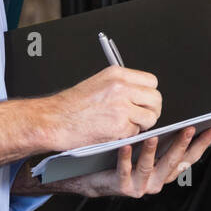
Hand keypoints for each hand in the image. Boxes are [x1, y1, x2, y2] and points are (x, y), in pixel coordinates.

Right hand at [45, 66, 161, 150]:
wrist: (54, 120)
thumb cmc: (72, 106)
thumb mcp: (98, 83)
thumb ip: (121, 85)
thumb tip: (141, 94)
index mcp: (117, 74)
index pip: (151, 81)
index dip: (149, 94)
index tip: (145, 101)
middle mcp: (121, 88)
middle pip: (156, 98)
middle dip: (151, 110)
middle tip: (142, 117)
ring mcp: (122, 107)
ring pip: (150, 117)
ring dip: (142, 124)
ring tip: (126, 125)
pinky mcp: (119, 127)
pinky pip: (136, 132)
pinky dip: (128, 135)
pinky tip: (113, 132)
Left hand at [47, 126, 210, 197]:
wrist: (90, 175)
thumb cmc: (120, 157)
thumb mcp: (145, 149)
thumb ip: (162, 140)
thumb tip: (180, 120)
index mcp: (164, 171)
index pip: (189, 158)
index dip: (202, 144)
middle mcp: (156, 182)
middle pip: (173, 162)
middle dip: (182, 145)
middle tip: (189, 129)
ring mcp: (140, 186)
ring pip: (150, 167)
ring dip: (153, 152)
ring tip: (154, 137)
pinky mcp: (122, 187)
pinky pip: (124, 170)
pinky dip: (126, 158)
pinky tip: (126, 145)